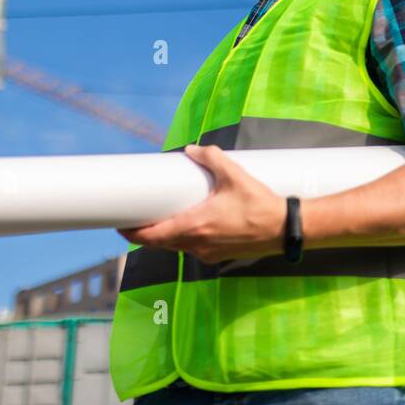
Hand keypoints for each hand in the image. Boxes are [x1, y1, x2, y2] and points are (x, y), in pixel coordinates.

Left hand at [118, 143, 287, 263]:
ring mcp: (207, 253)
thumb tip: (193, 149)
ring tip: (163, 217)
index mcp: (194, 226)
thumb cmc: (260, 205)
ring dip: (166, 235)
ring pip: (176, 247)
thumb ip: (212, 158)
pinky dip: (185, 238)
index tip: (120, 224)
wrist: (285, 229)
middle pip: (160, 243)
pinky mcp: (218, 256)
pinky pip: (193, 248)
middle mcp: (196, 244)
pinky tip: (191, 225)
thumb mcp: (235, 175)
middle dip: (146, 232)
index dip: (131, 232)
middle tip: (137, 216)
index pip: (151, 236)